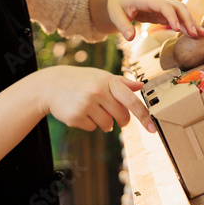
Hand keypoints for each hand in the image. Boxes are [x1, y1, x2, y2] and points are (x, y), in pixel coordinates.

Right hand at [35, 65, 156, 133]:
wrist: (50, 85)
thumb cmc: (80, 80)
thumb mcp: (100, 76)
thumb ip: (121, 82)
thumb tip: (140, 85)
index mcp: (107, 80)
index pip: (131, 100)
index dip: (144, 115)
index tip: (153, 128)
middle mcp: (98, 91)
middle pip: (122, 117)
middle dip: (121, 120)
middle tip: (113, 114)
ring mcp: (86, 104)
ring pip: (107, 125)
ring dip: (104, 122)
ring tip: (91, 108)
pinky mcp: (76, 117)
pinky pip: (92, 128)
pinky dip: (89, 124)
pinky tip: (80, 112)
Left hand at [105, 0, 203, 42]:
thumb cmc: (117, 4)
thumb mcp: (115, 14)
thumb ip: (122, 26)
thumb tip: (130, 38)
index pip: (163, 5)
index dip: (172, 16)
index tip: (178, 29)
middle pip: (178, 6)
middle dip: (188, 19)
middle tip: (196, 35)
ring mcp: (163, 4)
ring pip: (182, 11)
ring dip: (192, 22)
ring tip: (202, 36)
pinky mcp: (165, 12)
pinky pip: (179, 17)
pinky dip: (187, 24)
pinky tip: (195, 34)